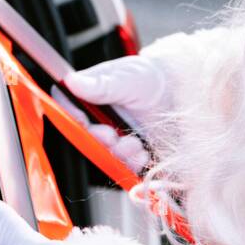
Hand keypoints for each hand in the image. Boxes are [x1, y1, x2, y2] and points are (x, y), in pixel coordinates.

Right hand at [61, 55, 167, 171]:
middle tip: (113, 136)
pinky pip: (122, 167)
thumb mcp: (126, 78)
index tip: (85, 122)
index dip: (73, 121)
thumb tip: (73, 81)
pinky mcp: (126, 153)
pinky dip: (132, 164)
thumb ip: (101, 84)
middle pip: (84, 139)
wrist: (177, 94)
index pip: (67, 111)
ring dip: (118, 155)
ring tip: (136, 143)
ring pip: (103, 156)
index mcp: (87, 97)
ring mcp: (110, 138)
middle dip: (99, 142)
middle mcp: (95, 120)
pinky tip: (143, 152)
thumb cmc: (148, 78)